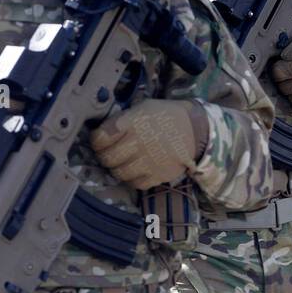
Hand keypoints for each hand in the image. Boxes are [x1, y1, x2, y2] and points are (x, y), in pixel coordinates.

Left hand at [89, 99, 205, 189]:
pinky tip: (136, 169)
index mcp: (132, 122)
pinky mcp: (158, 175)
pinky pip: (135, 183)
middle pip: (107, 158)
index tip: (100, 140)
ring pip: (118, 173)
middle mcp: (139, 142)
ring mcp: (148, 161)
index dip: (96, 140)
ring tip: (122, 161)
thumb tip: (101, 133)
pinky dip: (132, 178)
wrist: (194, 129)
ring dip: (117, 168)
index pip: (100, 137)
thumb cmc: (164, 116)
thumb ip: (122, 120)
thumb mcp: (142, 108)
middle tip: (108, 153)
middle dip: (103, 156)